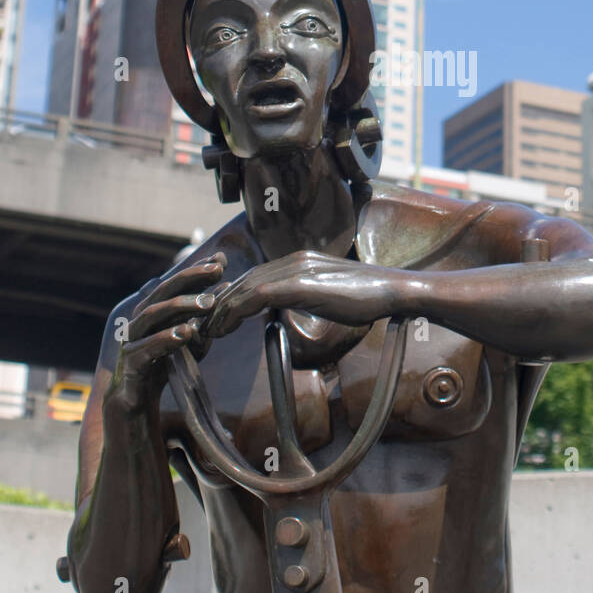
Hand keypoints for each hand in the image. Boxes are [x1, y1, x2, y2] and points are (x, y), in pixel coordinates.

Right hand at [107, 252, 229, 403]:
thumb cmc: (165, 364)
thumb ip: (206, 316)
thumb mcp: (192, 339)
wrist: (136, 401)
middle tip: (217, 271)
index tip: (221, 259)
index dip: (196, 269)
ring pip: (153, 314)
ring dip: (181, 305)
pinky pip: (145, 347)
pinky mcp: (129, 363)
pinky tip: (186, 333)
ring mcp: (131, 339)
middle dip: (191, 278)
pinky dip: (165, 338)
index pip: (175, 283)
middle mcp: (140, 319)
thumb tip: (228, 285)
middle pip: (164, 291)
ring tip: (208, 303)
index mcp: (154, 310)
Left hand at [202, 251, 413, 339]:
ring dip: (220, 311)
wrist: (392, 290)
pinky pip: (256, 296)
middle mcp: (292, 260)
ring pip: (244, 288)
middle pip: (243, 280)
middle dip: (218, 304)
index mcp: (298, 261)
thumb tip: (288, 313)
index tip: (216, 319)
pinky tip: (224, 328)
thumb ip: (305, 299)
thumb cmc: (368, 299)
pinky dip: (235, 312)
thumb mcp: (328, 298)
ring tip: (205, 332)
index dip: (231, 297)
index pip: (254, 277)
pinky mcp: (300, 284)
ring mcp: (296, 269)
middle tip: (200, 328)